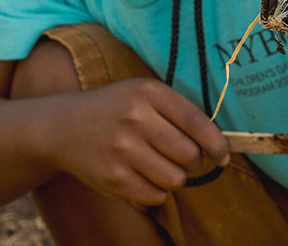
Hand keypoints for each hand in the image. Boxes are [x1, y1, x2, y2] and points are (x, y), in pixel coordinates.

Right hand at [48, 78, 229, 205]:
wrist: (64, 126)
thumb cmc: (114, 108)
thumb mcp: (141, 93)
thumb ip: (177, 111)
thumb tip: (218, 144)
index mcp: (147, 92)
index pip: (196, 122)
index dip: (216, 143)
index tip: (223, 156)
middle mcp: (136, 118)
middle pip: (189, 155)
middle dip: (193, 161)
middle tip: (182, 157)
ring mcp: (123, 150)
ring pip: (176, 179)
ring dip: (174, 177)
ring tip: (159, 164)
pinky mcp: (114, 178)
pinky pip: (155, 196)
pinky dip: (156, 191)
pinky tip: (142, 175)